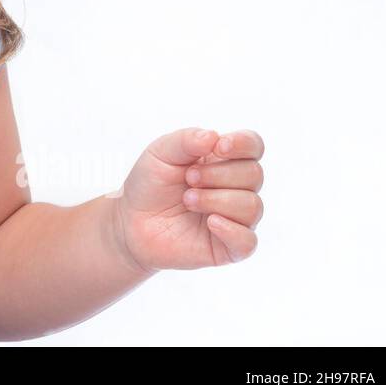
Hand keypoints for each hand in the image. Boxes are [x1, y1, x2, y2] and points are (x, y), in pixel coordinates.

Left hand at [109, 128, 264, 273]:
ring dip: (216, 200)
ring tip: (187, 200)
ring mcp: (235, 218)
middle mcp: (236, 188)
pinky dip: (231, 229)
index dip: (243, 143)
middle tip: (188, 179)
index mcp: (224, 160)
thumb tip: (215, 137)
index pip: (253, 146)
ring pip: (252, 206)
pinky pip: (248, 241)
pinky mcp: (229, 247)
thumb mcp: (161, 152)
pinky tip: (210, 223)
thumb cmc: (150, 184)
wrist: (130, 221)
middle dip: (218, 174)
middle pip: (254, 174)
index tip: (218, 147)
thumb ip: (187, 139)